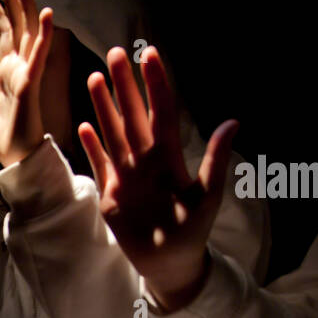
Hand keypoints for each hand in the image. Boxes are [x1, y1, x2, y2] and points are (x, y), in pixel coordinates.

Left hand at [0, 0, 54, 168]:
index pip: (6, 37)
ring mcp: (28, 74)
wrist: (16, 157)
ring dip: (27, 9)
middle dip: (10, 2)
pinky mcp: (31, 83)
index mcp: (11, 72)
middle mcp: (21, 68)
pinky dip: (43, 34)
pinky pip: (39, 55)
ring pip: (29, 34)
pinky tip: (47, 14)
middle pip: (17, 27)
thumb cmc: (8, 134)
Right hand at [79, 46, 237, 311]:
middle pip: (132, 116)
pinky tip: (84, 126)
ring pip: (114, 133)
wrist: (170, 264)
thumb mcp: (207, 196)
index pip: (161, 113)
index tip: (150, 56)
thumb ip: (215, 159)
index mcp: (170, 158)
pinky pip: (101, 164)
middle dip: (124, 86)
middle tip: (115, 53)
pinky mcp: (111, 194)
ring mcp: (127, 176)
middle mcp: (146, 161)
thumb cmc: (193, 232)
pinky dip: (93, 146)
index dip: (156, 85)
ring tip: (94, 78)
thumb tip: (233, 122)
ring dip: (104, 107)